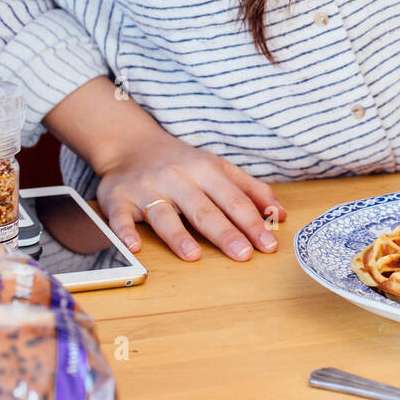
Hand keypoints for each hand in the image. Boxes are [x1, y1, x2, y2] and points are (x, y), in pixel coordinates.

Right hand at [96, 132, 285, 261]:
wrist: (130, 143)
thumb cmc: (181, 162)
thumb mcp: (218, 167)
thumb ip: (251, 190)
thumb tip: (281, 215)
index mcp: (206, 170)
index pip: (234, 200)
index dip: (253, 222)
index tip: (268, 244)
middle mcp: (178, 178)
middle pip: (204, 209)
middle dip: (225, 232)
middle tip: (243, 254)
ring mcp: (147, 188)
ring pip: (165, 214)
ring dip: (178, 235)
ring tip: (194, 255)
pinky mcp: (118, 198)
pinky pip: (120, 217)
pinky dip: (124, 232)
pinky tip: (134, 247)